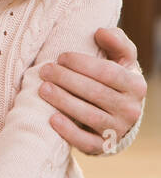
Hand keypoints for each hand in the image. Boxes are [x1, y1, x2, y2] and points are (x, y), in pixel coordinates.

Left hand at [41, 27, 145, 153]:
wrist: (117, 114)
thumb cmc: (113, 79)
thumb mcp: (120, 59)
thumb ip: (116, 41)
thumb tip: (101, 31)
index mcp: (135, 85)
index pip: (108, 72)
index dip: (81, 63)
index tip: (60, 56)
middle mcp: (130, 109)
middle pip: (95, 93)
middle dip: (66, 79)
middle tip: (45, 71)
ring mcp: (117, 129)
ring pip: (89, 115)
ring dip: (63, 101)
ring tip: (43, 89)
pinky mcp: (103, 146)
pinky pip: (86, 141)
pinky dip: (68, 131)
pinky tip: (52, 118)